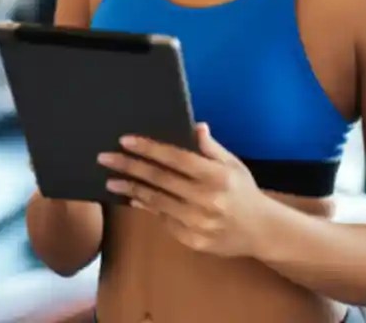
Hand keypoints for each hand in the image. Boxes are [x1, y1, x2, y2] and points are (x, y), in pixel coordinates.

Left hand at [97, 124, 268, 258]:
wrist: (260, 230)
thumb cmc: (243, 192)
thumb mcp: (233, 164)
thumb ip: (211, 147)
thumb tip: (195, 126)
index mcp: (216, 176)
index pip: (176, 158)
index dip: (149, 148)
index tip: (125, 140)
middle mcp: (206, 199)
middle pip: (159, 180)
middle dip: (129, 167)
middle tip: (105, 159)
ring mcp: (197, 222)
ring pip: (156, 202)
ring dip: (131, 190)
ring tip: (111, 182)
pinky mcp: (192, 240)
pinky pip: (164, 220)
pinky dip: (147, 208)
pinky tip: (134, 199)